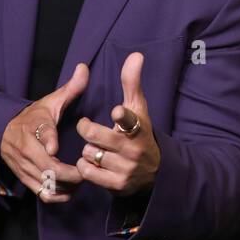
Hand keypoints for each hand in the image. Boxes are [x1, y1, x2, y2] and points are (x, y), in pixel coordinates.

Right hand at [0, 63, 86, 202]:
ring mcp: (23, 165)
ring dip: (65, 186)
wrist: (3, 132)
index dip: (47, 140)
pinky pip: (41, 193)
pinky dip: (57, 195)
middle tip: (88, 170)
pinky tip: (71, 191)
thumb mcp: (50, 101)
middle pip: (45, 165)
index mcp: (33, 126)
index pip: (40, 133)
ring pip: (44, 182)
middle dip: (68, 172)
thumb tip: (84, 68)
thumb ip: (70, 89)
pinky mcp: (24, 178)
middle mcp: (25, 148)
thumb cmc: (33, 117)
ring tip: (83, 181)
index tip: (55, 148)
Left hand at [76, 51, 161, 196]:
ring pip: (89, 154)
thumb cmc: (139, 133)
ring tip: (97, 149)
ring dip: (88, 151)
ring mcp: (126, 168)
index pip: (130, 120)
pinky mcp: (117, 185)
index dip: (122, 116)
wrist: (154, 172)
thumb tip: (135, 54)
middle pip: (95, 136)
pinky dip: (86, 166)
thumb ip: (132, 82)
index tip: (116, 111)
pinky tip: (94, 163)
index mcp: (139, 128)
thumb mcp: (138, 109)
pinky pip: (87, 172)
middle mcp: (134, 149)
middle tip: (87, 127)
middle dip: (87, 130)